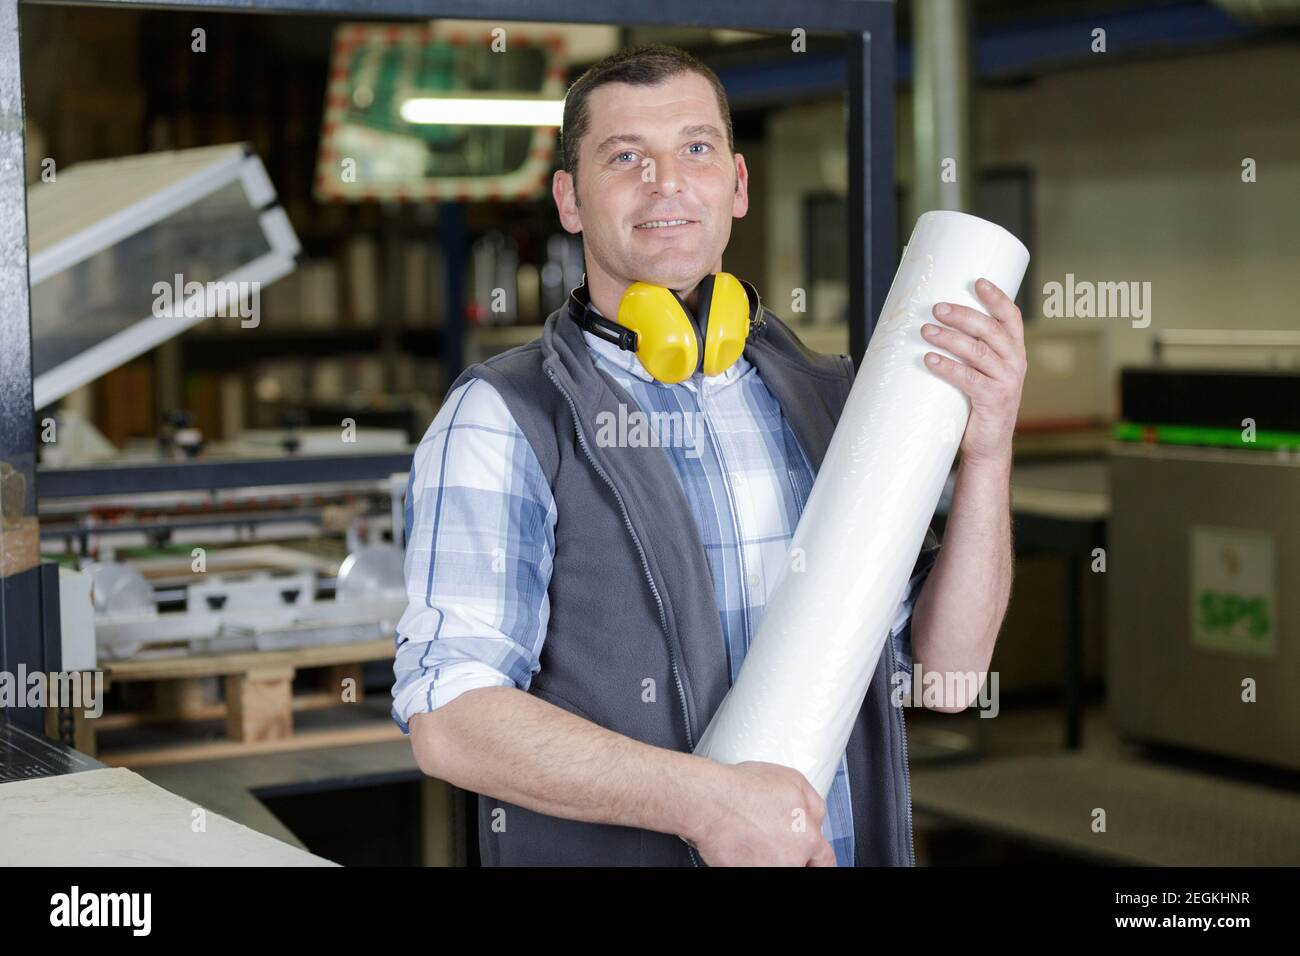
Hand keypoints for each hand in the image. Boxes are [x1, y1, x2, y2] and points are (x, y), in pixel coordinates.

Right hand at [684, 760, 837, 865]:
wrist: (709, 800)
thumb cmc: (743, 788)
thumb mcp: (793, 780)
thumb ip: (813, 804)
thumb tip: (816, 819)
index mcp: (808, 838)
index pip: (825, 860)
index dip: (816, 859)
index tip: (811, 858)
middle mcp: (791, 860)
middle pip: (799, 864)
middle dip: (790, 855)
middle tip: (773, 841)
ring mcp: (766, 869)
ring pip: (774, 865)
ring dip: (768, 856)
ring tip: (751, 836)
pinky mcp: (741, 872)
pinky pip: (750, 865)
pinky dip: (746, 858)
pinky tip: (738, 841)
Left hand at [920, 277, 1027, 466]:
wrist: (987, 445)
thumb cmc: (976, 403)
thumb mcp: (979, 372)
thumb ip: (967, 352)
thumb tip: (929, 325)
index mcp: (1014, 352)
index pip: (1011, 317)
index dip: (997, 298)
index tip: (978, 282)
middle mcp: (1014, 363)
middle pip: (990, 330)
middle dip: (962, 315)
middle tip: (937, 308)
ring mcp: (1006, 382)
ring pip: (978, 352)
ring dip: (950, 338)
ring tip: (926, 330)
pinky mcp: (993, 400)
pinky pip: (969, 379)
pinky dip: (948, 367)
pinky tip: (930, 359)